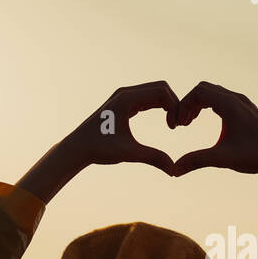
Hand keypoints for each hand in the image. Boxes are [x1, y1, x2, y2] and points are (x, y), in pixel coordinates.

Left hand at [17, 82, 177, 202]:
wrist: (78, 147)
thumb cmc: (100, 149)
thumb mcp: (130, 153)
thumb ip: (154, 158)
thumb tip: (174, 170)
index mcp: (126, 99)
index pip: (161, 92)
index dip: (175, 107)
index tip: (176, 128)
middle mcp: (125, 93)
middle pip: (161, 88)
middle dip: (174, 104)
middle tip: (179, 125)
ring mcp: (124, 96)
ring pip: (156, 91)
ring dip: (168, 105)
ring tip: (173, 125)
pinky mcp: (124, 102)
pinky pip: (149, 97)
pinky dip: (160, 106)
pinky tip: (166, 123)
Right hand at [170, 82, 257, 207]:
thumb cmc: (254, 156)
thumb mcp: (221, 158)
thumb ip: (196, 161)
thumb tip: (173, 171)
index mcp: (230, 105)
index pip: (198, 92)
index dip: (183, 105)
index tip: (178, 124)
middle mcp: (237, 99)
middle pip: (204, 89)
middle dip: (189, 104)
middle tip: (181, 123)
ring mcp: (244, 103)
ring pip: (214, 93)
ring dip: (199, 104)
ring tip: (189, 122)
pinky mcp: (247, 110)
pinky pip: (223, 99)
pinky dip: (210, 106)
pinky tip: (208, 122)